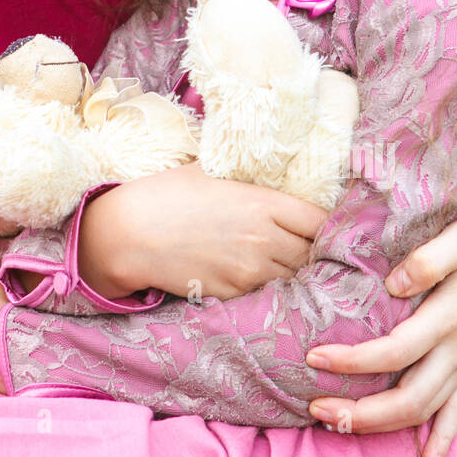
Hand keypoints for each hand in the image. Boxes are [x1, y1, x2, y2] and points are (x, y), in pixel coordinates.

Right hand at [80, 162, 326, 300]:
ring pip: (293, 278)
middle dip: (311, 250)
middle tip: (304, 245)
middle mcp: (264, 239)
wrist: (130, 232)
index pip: (321, 220)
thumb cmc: (167, 193)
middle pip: (312, 253)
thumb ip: (246, 174)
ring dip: (292, 271)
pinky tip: (252, 274)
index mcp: (263, 204)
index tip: (319, 224)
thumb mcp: (211, 170)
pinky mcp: (233, 293)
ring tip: (280, 261)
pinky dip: (266, 286)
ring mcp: (249, 270)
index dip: (326, 224)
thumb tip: (267, 164)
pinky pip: (265, 293)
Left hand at [304, 198, 456, 456]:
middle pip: (407, 399)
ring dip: (383, 425)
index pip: (393, 353)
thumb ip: (428, 260)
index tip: (313, 356)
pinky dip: (441, 440)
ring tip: (339, 428)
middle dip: (360, 412)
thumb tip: (392, 284)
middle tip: (315, 409)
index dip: (352, 361)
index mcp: (450, 317)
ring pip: (427, 411)